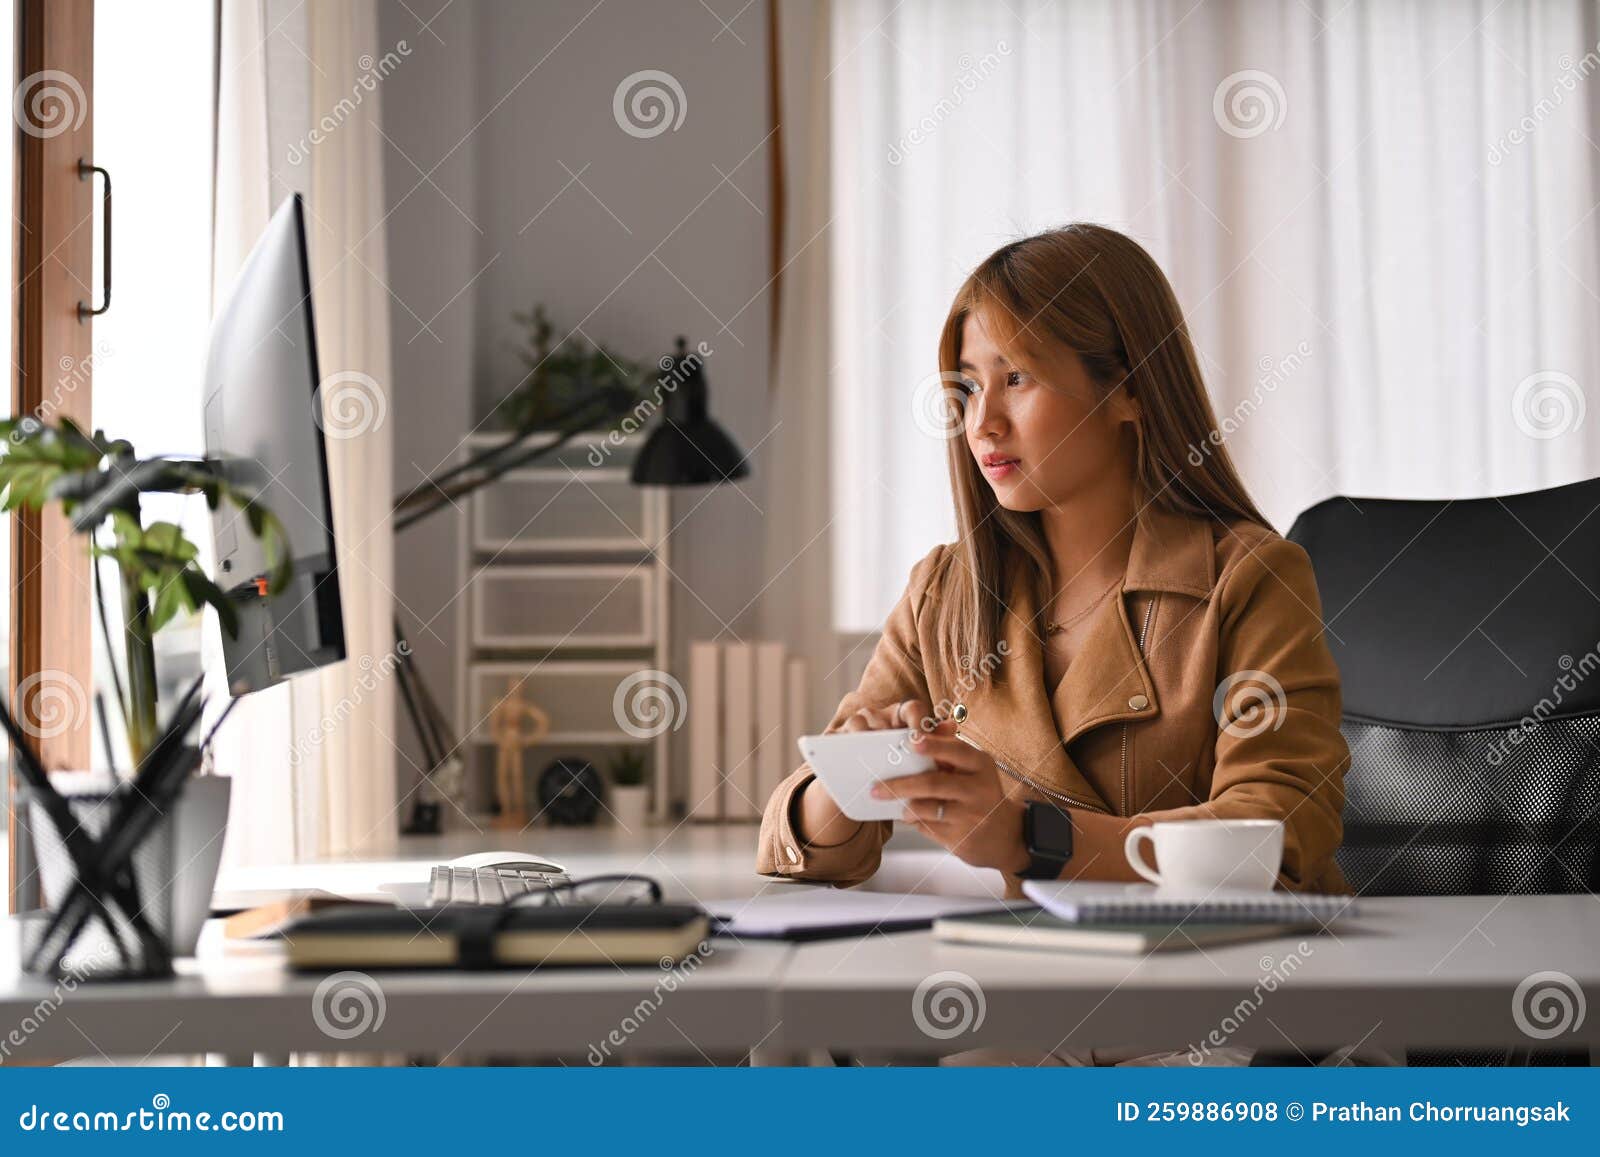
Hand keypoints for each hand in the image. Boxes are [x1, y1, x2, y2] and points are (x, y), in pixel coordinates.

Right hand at [797, 698, 936, 844]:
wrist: (865, 787)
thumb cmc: (898, 767)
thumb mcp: (918, 759)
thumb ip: (935, 743)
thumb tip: (952, 725)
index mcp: (900, 719)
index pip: (912, 709)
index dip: (918, 721)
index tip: (921, 738)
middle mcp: (876, 718)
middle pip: (881, 714)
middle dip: (886, 727)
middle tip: (892, 745)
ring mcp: (853, 728)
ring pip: (856, 723)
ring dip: (861, 734)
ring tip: (867, 752)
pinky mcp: (834, 741)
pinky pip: (833, 739)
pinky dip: (836, 746)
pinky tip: (842, 761)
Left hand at [869, 721, 1030, 874]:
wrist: (1004, 834)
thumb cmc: (979, 792)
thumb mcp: (973, 768)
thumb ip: (950, 747)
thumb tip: (931, 724)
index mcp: (981, 765)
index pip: (956, 751)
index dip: (933, 745)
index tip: (911, 741)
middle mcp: (979, 790)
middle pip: (933, 783)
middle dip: (900, 784)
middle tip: (876, 787)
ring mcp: (970, 816)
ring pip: (927, 808)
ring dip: (906, 807)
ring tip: (898, 805)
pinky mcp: (961, 839)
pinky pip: (928, 827)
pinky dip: (915, 821)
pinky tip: (911, 817)